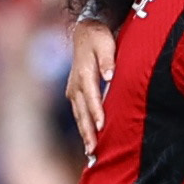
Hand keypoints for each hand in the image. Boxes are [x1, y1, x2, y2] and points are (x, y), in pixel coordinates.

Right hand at [66, 18, 116, 162]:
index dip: (97, 112)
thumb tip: (110, 75)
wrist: (84, 31)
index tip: (103, 127)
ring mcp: (73, 89)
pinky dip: (83, 126)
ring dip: (84, 133)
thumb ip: (108, 60)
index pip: (92, 97)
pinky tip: (89, 140)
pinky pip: (79, 113)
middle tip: (94, 151)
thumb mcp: (105, 44)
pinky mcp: (74, 92)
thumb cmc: (98, 38)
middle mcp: (76, 84)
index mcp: (84, 73)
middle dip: (88, 132)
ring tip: (90, 152)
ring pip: (79, 115)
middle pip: (82, 112)